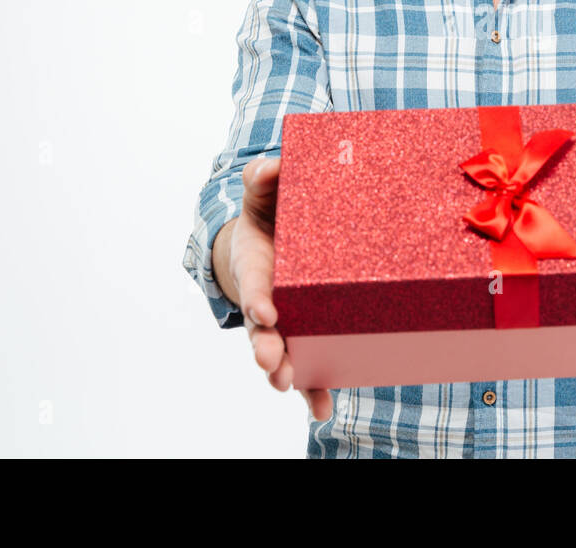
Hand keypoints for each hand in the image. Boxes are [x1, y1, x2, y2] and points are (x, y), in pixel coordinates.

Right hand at [230, 155, 333, 419]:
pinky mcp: (309, 334)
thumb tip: (268, 167)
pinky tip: (321, 408)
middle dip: (265, 349)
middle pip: (262, 331)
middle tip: (271, 363)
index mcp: (258, 266)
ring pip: (282, 354)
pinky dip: (313, 389)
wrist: (285, 235)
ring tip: (290, 384)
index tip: (265, 311)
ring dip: (286, 372)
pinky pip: (312, 364)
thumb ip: (264, 178)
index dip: (256, 299)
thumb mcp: (265, 192)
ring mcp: (288, 323)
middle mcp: (269, 301)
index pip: (254, 284)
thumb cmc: (274, 213)